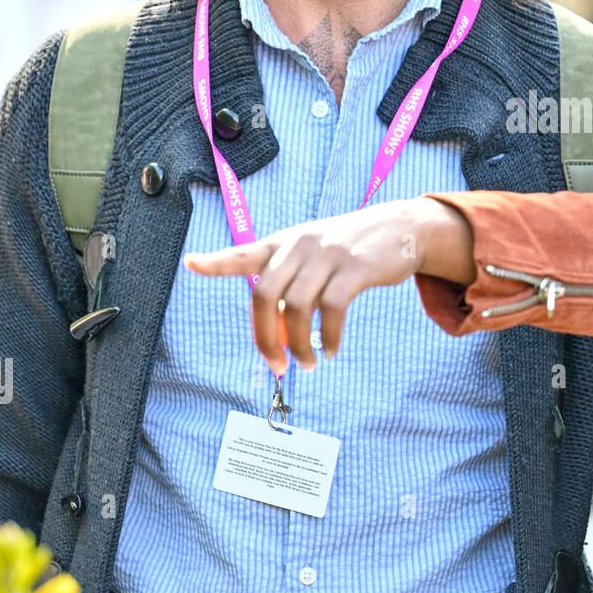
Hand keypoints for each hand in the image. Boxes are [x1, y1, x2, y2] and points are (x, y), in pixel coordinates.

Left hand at [183, 196, 474, 372]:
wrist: (401, 227)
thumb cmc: (350, 250)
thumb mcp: (315, 256)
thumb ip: (293, 286)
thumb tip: (278, 336)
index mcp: (285, 242)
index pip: (244, 253)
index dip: (217, 261)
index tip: (191, 263)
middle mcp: (301, 244)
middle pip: (265, 294)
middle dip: (266, 337)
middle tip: (277, 365)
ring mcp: (328, 253)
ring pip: (297, 307)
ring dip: (300, 343)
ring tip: (308, 362)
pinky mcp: (356, 267)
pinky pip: (333, 309)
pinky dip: (329, 336)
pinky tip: (331, 350)